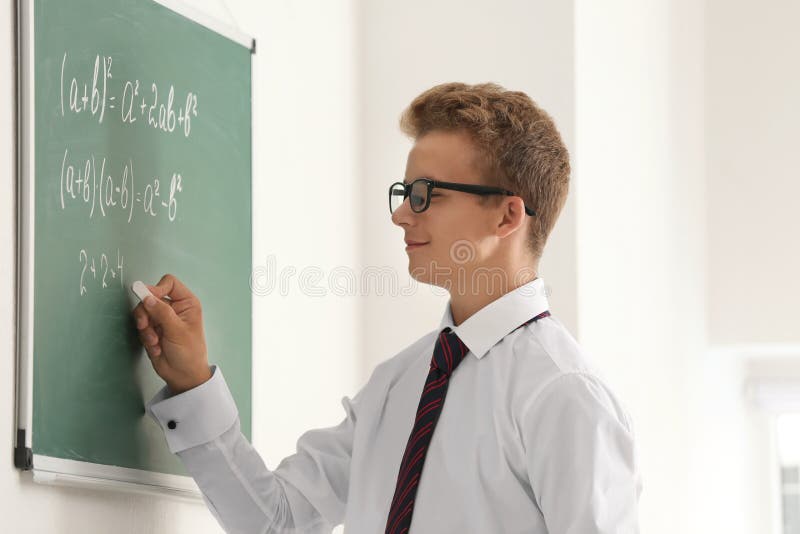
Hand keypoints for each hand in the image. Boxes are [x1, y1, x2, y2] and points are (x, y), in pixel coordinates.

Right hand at [132, 273, 211, 393]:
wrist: (183, 375)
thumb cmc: (188, 352)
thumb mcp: (177, 331)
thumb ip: (161, 312)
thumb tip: (146, 296)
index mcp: (187, 303)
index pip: (169, 283)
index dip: (156, 288)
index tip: (148, 300)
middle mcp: (174, 307)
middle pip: (150, 297)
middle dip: (146, 313)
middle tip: (145, 326)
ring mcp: (162, 318)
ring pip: (143, 312)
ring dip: (145, 328)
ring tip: (154, 341)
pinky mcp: (153, 329)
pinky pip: (141, 325)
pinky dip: (145, 337)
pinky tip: (156, 347)